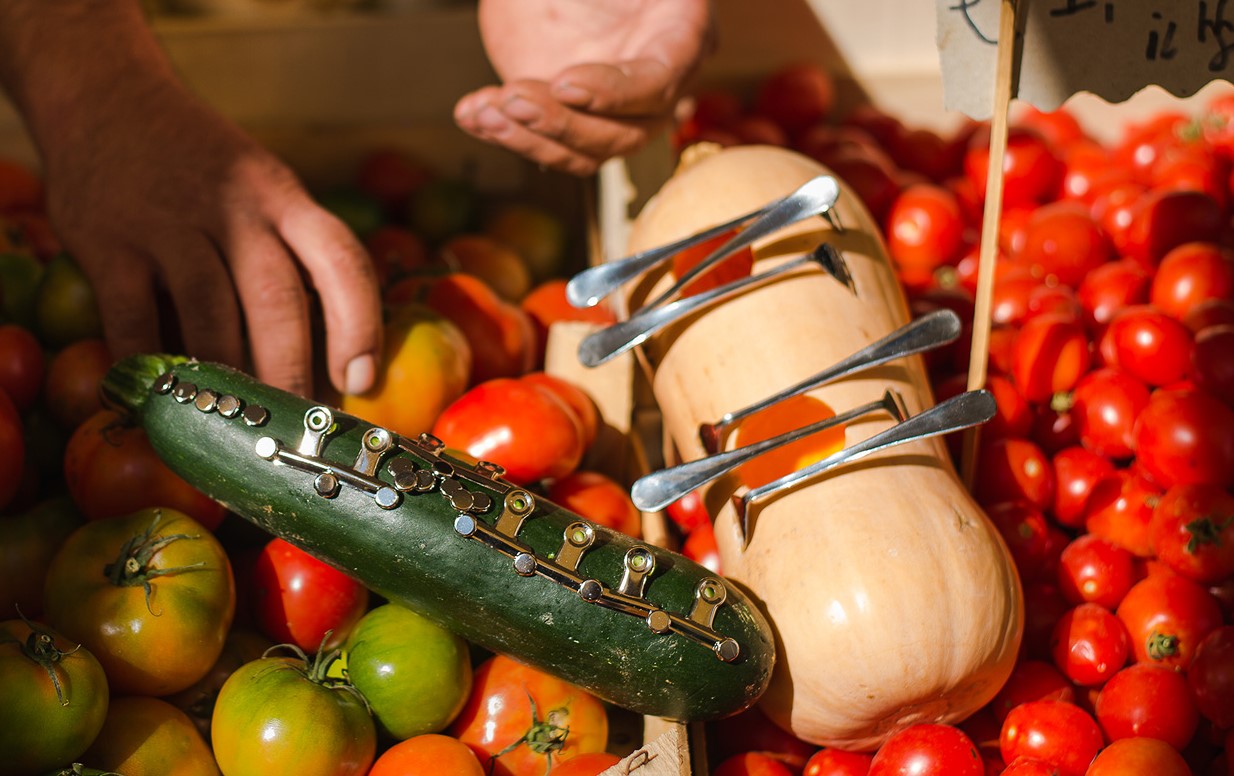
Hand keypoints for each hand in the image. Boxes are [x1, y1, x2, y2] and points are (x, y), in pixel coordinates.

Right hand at [39, 76, 381, 397]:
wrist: (108, 97)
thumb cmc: (204, 167)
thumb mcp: (263, 188)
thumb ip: (294, 252)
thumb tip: (334, 355)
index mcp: (284, 197)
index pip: (342, 259)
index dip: (360, 324)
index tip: (362, 380)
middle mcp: (235, 207)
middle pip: (278, 299)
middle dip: (293, 372)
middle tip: (298, 428)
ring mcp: (169, 223)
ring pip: (210, 313)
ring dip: (229, 379)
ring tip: (241, 426)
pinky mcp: (108, 242)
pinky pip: (133, 318)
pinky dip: (150, 368)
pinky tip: (163, 405)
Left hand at [454, 0, 711, 175]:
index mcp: (681, 33)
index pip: (659, 82)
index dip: (614, 92)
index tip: (564, 83)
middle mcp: (656, 83)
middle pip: (623, 132)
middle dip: (562, 123)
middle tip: (513, 97)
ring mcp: (615, 111)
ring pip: (586, 154)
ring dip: (528, 138)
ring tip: (484, 111)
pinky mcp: (574, 122)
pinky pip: (548, 147)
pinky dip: (506, 134)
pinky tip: (473, 114)